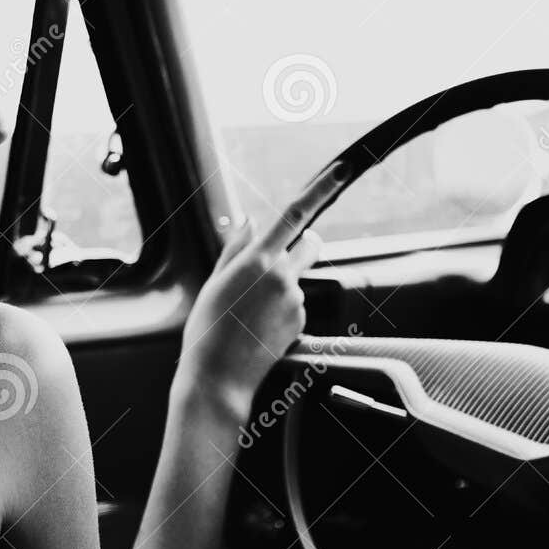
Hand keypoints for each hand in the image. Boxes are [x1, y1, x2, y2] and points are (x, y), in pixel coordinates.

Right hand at [176, 167, 339, 417]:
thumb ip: (235, 248)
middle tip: (275, 261)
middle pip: (309, 244)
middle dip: (301, 245)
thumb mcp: (213, 282)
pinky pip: (296, 305)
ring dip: (283, 285)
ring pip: (298, 279)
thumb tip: (246, 220)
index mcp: (257, 260)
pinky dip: (282, 310)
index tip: (341, 172)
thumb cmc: (207, 328)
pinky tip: (259, 327)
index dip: (321, 190)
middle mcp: (282, 276)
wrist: (218, 377)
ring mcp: (295, 301)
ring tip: (251, 311)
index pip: (294, 215)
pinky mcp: (301, 323)